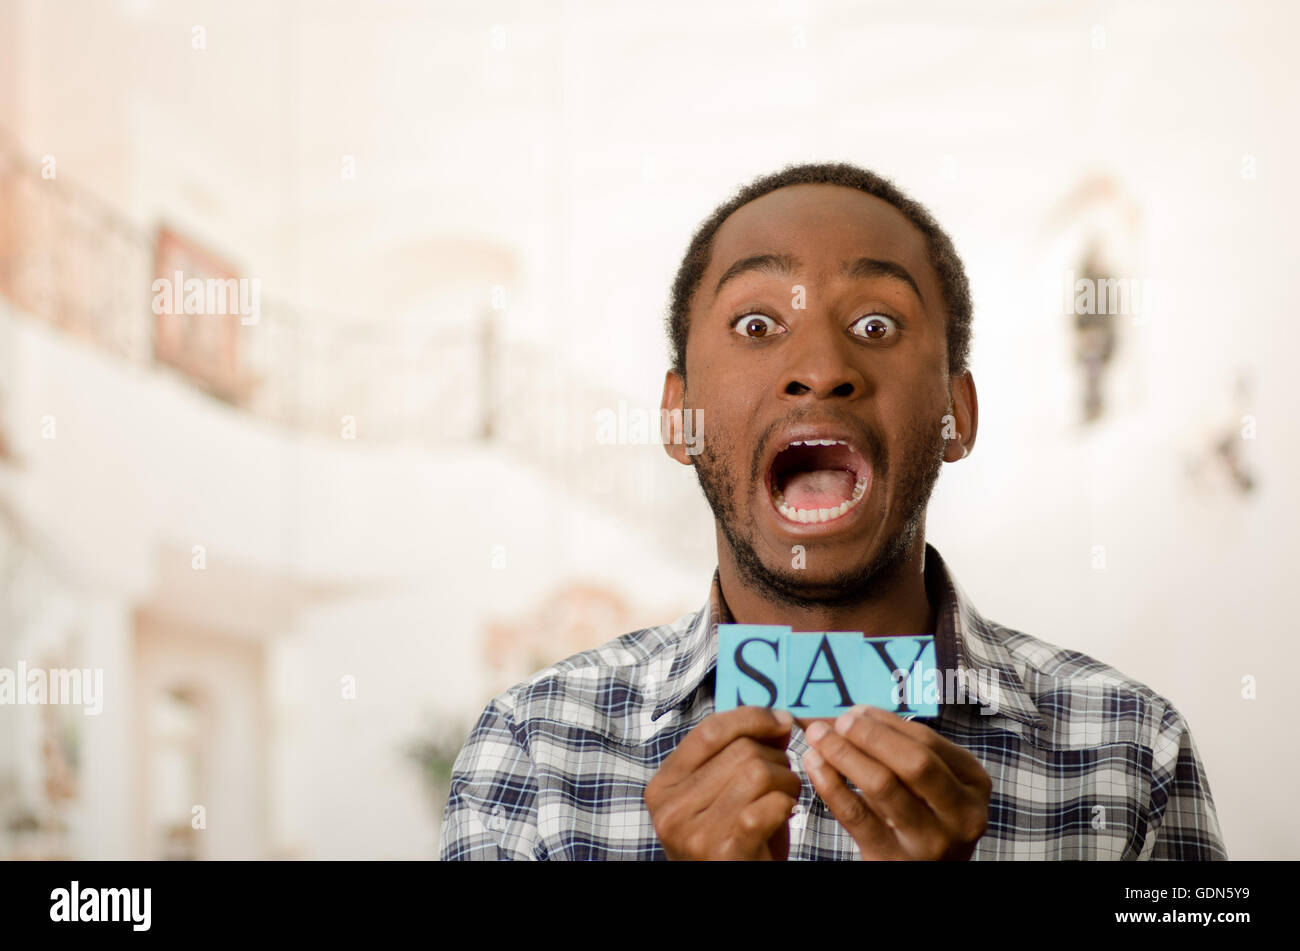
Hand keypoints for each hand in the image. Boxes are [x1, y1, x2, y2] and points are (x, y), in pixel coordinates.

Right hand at [645, 706, 801, 859]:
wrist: (729, 888)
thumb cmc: (730, 844)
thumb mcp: (724, 795)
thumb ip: (742, 754)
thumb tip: (778, 720)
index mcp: (663, 786)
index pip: (709, 730)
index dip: (750, 717)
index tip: (780, 720)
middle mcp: (670, 808)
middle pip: (741, 751)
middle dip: (776, 758)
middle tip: (784, 778)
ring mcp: (694, 832)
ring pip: (758, 773)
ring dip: (787, 782)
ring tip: (786, 797)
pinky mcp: (723, 851)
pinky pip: (768, 805)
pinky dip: (786, 805)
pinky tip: (784, 814)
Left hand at [799, 704, 990, 859]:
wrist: (925, 870)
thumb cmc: (923, 816)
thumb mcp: (930, 784)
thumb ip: (900, 749)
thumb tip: (851, 713)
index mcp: (973, 783)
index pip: (928, 742)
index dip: (887, 723)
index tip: (855, 710)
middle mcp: (960, 814)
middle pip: (914, 762)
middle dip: (871, 735)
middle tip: (839, 722)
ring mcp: (930, 840)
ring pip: (882, 786)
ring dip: (844, 754)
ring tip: (819, 737)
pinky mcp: (893, 857)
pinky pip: (856, 814)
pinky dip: (830, 783)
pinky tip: (815, 764)